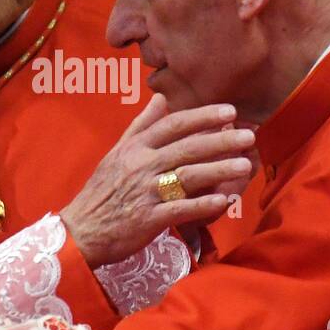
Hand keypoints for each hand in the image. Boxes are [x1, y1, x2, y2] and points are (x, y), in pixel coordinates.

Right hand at [61, 94, 254, 267]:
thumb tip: (161, 97)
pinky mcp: (147, 219)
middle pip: (186, 147)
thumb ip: (141, 125)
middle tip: (249, 135)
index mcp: (135, 148)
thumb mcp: (116, 152)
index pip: (173, 125)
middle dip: (220, 140)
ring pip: (187, 175)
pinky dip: (202, 204)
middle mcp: (141, 165)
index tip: (229, 111)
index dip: (202, 116)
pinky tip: (225, 200)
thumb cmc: (101, 192)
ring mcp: (145, 192)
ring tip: (245, 164)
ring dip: (219, 168)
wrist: (80, 231)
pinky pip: (180, 209)